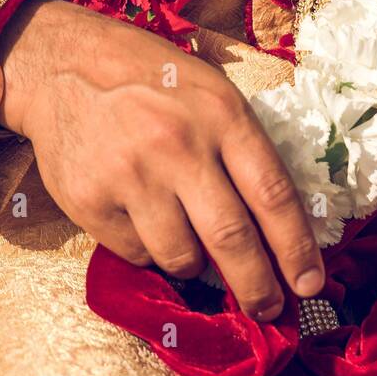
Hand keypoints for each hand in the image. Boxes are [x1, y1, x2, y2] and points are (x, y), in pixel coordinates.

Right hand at [0, 0, 323, 318]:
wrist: (66, 65)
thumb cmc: (155, 81)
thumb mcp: (213, 94)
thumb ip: (244, 153)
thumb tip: (277, 233)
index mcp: (222, 116)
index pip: (273, 195)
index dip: (296, 248)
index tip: (311, 284)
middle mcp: (179, 146)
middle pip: (231, 239)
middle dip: (257, 288)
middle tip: (268, 310)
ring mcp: (131, 176)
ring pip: (182, 258)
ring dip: (197, 267)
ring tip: (193, 245)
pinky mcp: (90, 200)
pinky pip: (136, 254)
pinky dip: (150, 252)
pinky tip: (146, 221)